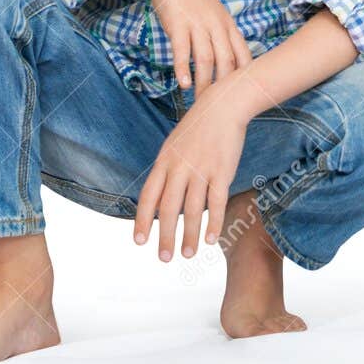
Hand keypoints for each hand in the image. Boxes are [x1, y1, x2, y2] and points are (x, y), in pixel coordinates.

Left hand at [132, 81, 251, 259]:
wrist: (224, 104)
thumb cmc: (198, 125)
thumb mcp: (174, 144)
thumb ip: (167, 170)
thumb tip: (159, 198)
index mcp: (164, 160)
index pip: (148, 196)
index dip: (143, 220)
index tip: (139, 241)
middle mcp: (180, 167)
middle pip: (168, 208)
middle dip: (165, 236)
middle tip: (164, 258)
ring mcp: (201, 169)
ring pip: (192, 209)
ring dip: (189, 235)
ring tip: (186, 255)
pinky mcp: (222, 170)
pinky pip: (216, 202)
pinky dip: (213, 222)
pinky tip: (210, 239)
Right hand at [146, 0, 252, 94]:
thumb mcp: (216, 13)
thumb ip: (224, 34)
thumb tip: (231, 60)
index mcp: (228, 25)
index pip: (243, 54)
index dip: (245, 77)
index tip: (243, 95)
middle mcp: (216, 26)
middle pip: (226, 61)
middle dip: (224, 87)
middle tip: (220, 106)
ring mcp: (197, 24)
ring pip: (205, 59)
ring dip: (203, 83)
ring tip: (200, 102)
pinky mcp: (178, 25)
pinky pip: (182, 50)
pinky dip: (183, 68)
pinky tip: (183, 84)